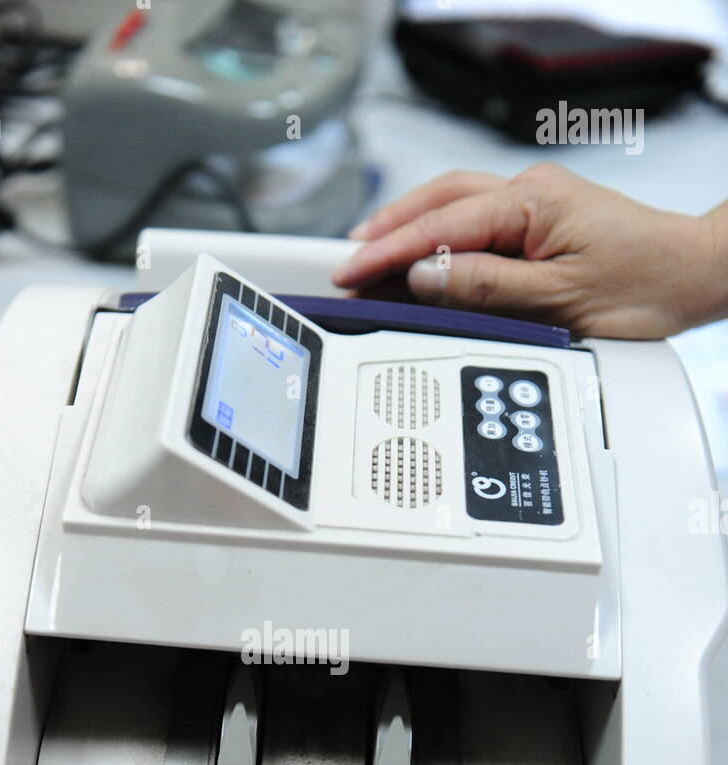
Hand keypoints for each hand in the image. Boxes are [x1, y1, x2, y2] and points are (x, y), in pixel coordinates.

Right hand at [333, 164, 727, 337]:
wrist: (691, 275)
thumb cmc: (643, 285)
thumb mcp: (559, 300)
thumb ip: (486, 287)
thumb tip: (426, 276)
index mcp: (532, 202)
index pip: (441, 225)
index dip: (390, 251)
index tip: (350, 271)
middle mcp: (529, 192)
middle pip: (438, 200)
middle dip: (386, 231)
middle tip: (345, 262)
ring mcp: (534, 203)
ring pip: (452, 205)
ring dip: (408, 228)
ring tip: (367, 255)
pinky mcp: (538, 220)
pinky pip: (473, 221)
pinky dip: (438, 235)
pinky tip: (419, 255)